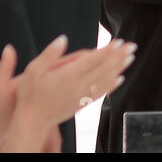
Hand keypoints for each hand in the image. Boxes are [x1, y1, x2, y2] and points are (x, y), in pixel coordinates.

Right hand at [1, 36, 134, 151]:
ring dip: (119, 68)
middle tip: (132, 46)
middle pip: (103, 68)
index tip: (119, 41)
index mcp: (67, 75)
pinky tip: (120, 79)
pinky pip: (101, 93)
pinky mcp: (81, 104)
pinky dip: (112, 85)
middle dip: (119, 56)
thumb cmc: (29, 94)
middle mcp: (78, 86)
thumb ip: (49, 54)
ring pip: (105, 80)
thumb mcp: (32, 70)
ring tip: (130, 58)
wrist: (31, 122)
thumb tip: (62, 39)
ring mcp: (81, 96)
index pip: (92, 60)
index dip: (107, 50)